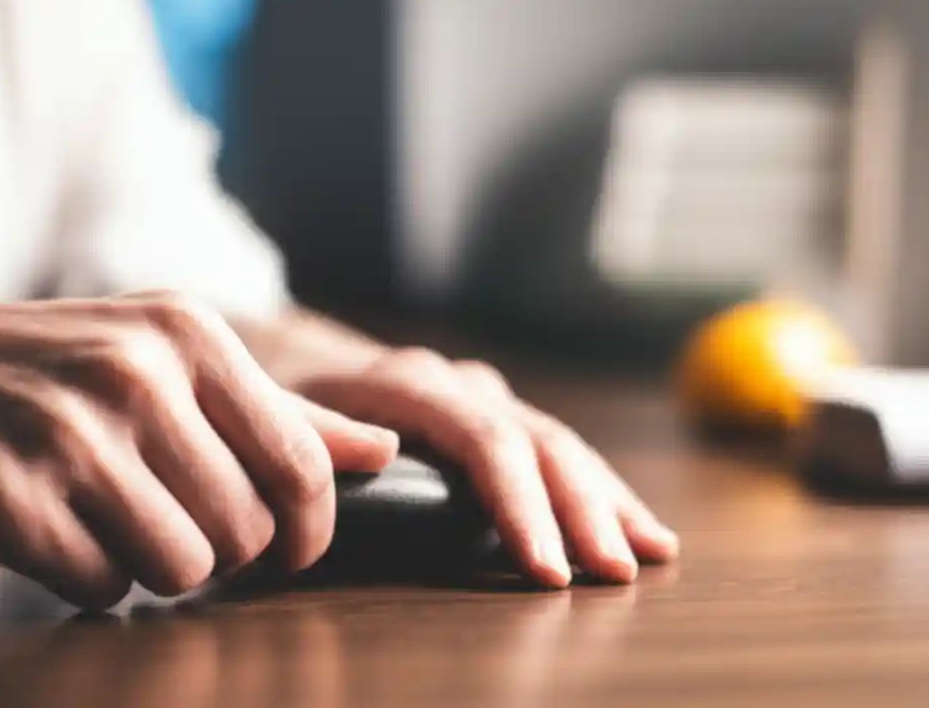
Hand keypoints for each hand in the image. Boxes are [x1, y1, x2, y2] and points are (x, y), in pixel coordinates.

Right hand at [0, 290, 396, 608]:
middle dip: (218, 551)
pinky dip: (82, 577)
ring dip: (150, 567)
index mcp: (191, 333)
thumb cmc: (40, 369)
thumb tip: (385, 449)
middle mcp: (139, 372)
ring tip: (104, 518)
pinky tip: (49, 529)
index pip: (305, 464)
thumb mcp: (164, 360)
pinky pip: (99, 586)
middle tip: (162, 520)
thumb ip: (280, 410)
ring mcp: (69, 431)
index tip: (290, 552)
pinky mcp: (3, 493)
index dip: (311, 531)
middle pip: (248, 531)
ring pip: (183, 569)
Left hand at [297, 348, 679, 586]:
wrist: (292, 356)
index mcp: (411, 382)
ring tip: (652, 552)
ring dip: (607, 502)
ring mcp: (486, 400)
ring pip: (562, 446)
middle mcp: (462, 385)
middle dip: (582, 512)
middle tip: (615, 571)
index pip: (484, 441)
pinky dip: (599, 494)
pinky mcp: (498, 422)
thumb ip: (317, 435)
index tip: (547, 568)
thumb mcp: (277, 412)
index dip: (520, 505)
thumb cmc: (280, 397)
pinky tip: (637, 529)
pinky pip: (559, 457)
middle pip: (539, 443)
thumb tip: (380, 459)